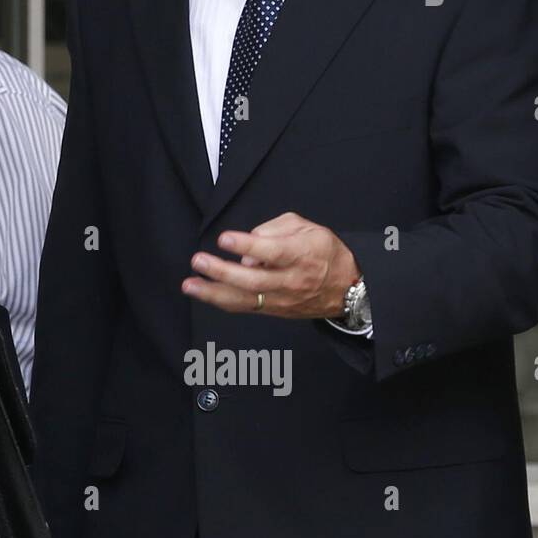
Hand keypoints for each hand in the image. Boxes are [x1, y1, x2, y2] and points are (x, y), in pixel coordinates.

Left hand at [181, 211, 358, 319]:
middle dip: (223, 272)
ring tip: (190, 284)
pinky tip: (202, 291)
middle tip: (199, 260)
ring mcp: (282, 299)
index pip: (272, 252)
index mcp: (303, 254)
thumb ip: (275, 229)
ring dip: (214, 292)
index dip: (247, 246)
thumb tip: (248, 246)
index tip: (225, 239)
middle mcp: (292, 280)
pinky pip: (245, 307)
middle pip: (254, 280)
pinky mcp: (275, 310)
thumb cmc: (324, 251)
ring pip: (246, 299)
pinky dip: (222, 301)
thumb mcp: (307, 227)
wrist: (347, 287)